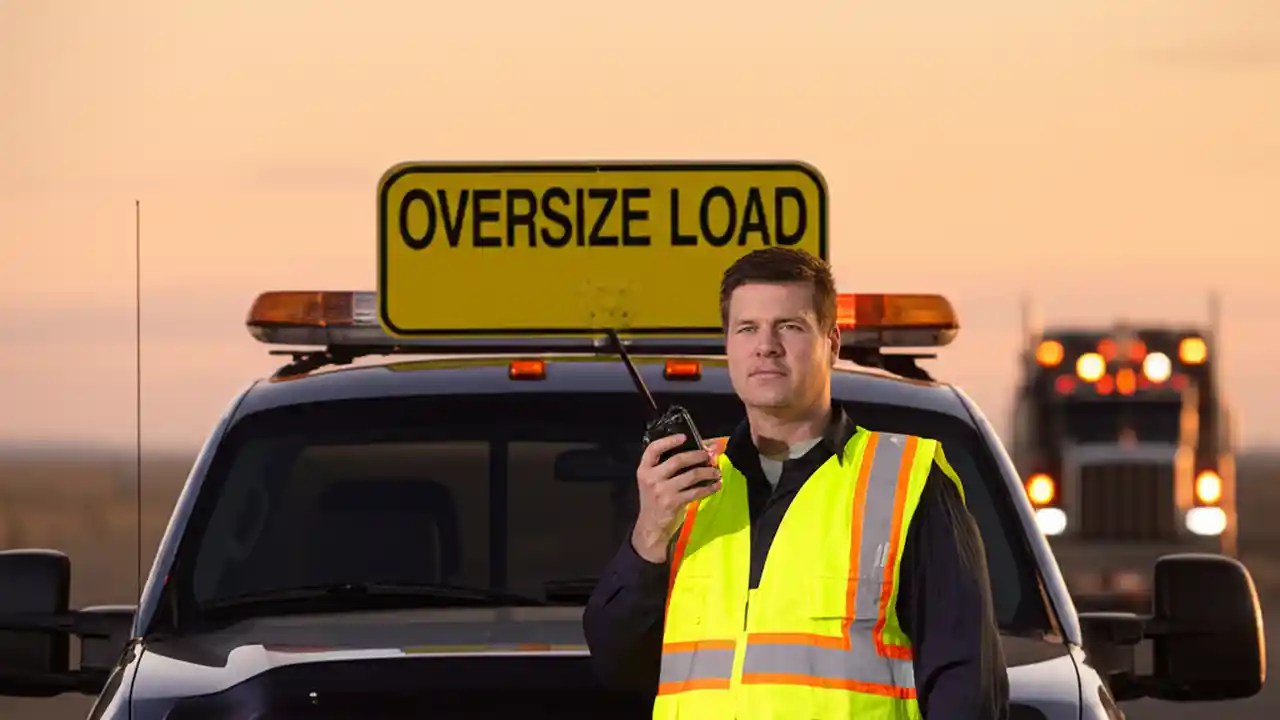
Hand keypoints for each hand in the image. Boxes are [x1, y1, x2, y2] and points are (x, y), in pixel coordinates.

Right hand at [630, 434, 721, 563]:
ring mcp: (662, 491)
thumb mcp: (653, 481)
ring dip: (708, 472)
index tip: (684, 437)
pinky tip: (716, 486)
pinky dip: (709, 488)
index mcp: (644, 469)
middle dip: (697, 455)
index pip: (653, 449)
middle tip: (708, 456)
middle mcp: (651, 478)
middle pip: (678, 460)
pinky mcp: (673, 502)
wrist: (651, 526)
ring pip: (691, 475)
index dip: (669, 440)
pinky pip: (696, 491)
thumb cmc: (655, 500)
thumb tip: (696, 451)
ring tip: (716, 472)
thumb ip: (667, 468)